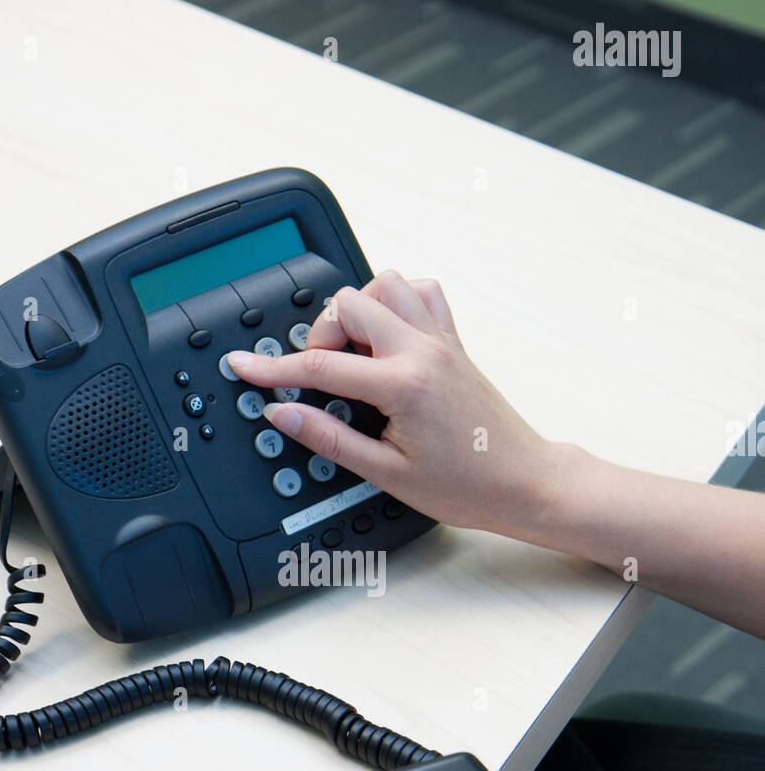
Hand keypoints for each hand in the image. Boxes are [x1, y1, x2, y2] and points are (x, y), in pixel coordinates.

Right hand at [226, 271, 564, 537]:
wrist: (524, 482)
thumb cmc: (468, 485)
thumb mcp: (387, 473)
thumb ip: (329, 439)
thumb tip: (285, 416)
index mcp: (403, 385)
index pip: (320, 367)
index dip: (273, 369)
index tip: (245, 366)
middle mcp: (423, 351)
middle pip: (349, 305)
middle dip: (320, 336)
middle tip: (317, 376)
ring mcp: (442, 341)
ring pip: (386, 284)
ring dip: (358, 311)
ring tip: (351, 354)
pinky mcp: (454, 343)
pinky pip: (422, 293)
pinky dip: (396, 302)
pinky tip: (385, 337)